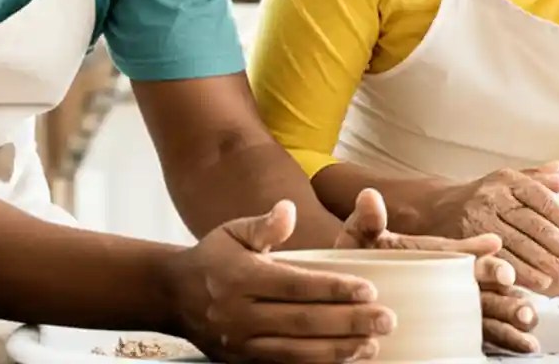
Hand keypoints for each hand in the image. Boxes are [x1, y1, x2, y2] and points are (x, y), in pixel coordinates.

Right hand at [166, 200, 393, 362]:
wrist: (173, 295)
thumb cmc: (213, 257)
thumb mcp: (232, 231)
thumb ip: (264, 224)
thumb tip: (289, 210)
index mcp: (241, 277)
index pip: (296, 285)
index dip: (334, 288)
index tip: (368, 289)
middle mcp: (240, 314)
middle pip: (303, 322)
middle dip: (348, 323)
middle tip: (386, 320)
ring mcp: (240, 344)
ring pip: (296, 353)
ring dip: (338, 351)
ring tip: (371, 346)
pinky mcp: (242, 363)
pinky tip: (342, 361)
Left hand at [333, 188, 538, 352]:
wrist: (350, 298)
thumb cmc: (362, 265)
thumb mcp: (362, 241)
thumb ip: (367, 221)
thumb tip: (369, 196)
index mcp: (441, 255)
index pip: (468, 252)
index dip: (483, 251)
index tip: (495, 248)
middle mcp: (457, 281)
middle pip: (492, 284)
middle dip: (510, 289)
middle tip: (521, 297)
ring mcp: (461, 308)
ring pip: (498, 309)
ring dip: (515, 313)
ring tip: (526, 318)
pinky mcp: (460, 334)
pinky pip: (491, 336)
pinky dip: (510, 340)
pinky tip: (524, 343)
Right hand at [422, 162, 558, 292]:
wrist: (438, 208)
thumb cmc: (483, 196)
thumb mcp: (506, 180)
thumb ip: (535, 179)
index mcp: (506, 180)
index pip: (541, 199)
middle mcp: (492, 197)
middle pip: (534, 225)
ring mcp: (477, 220)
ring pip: (519, 245)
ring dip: (546, 265)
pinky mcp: (466, 241)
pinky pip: (499, 260)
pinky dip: (522, 274)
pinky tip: (540, 285)